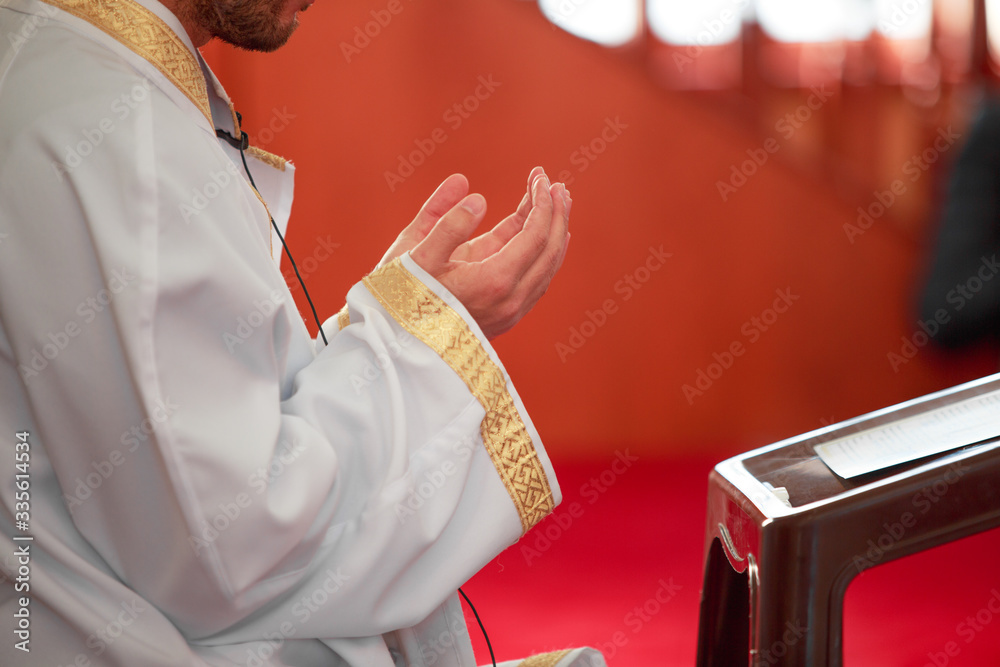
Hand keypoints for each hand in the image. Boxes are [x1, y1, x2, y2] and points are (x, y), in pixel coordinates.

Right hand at [406, 167, 571, 338]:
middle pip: (550, 251)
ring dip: (553, 232)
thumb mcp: (416, 255)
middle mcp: (510, 300)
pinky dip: (542, 252)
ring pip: (546, 267)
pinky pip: (535, 279)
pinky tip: (539, 233)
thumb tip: (477, 197)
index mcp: (492, 282)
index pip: (534, 236)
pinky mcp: (505, 315)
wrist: (398, 346)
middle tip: (555, 183)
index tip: (539, 176)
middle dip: (556, 214)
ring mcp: (510, 312)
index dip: (541, 203)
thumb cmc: (401, 297)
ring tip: (553, 202)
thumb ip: (446, 223)